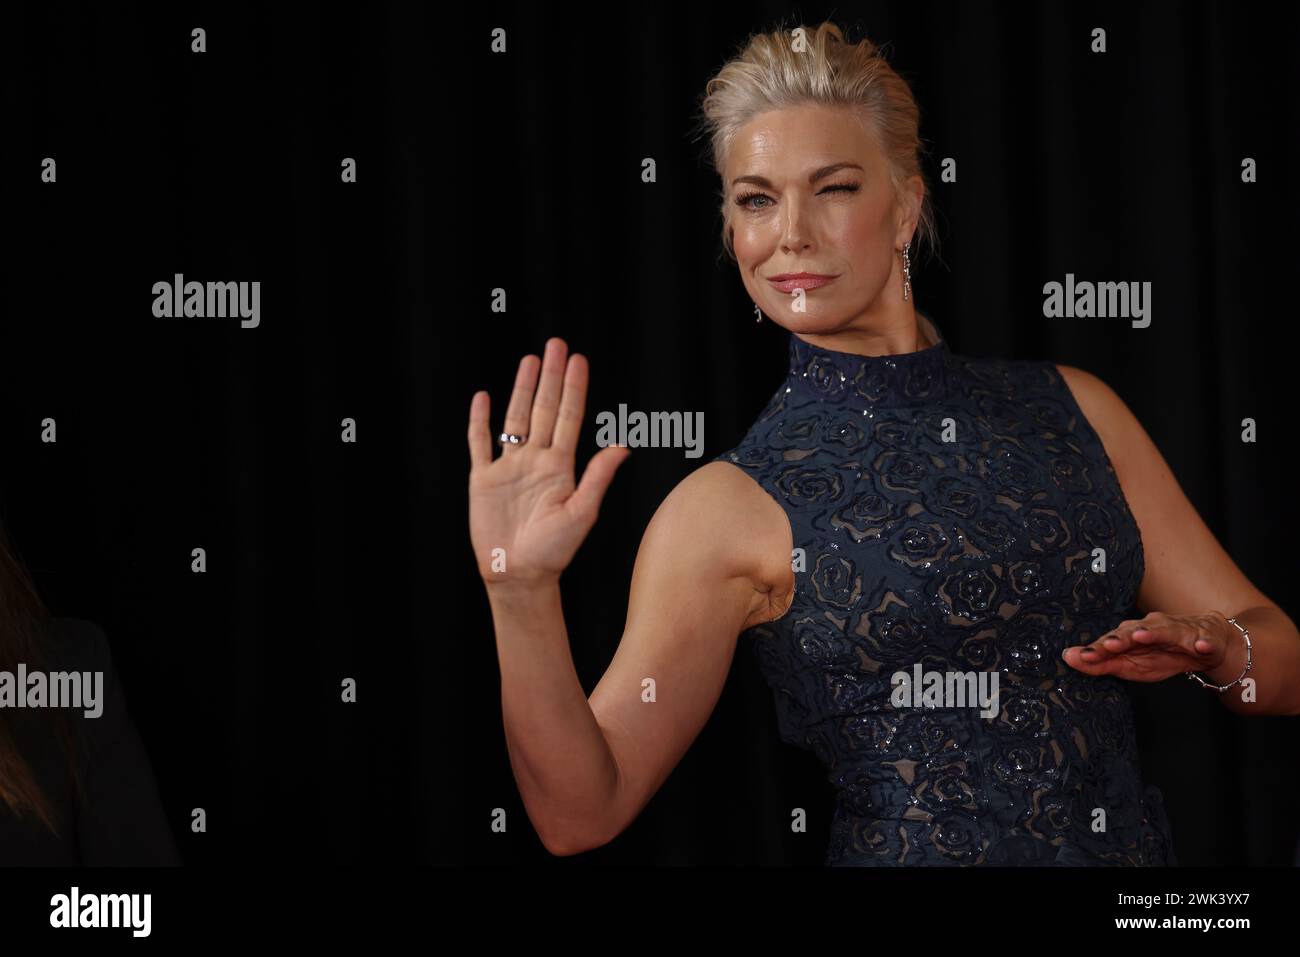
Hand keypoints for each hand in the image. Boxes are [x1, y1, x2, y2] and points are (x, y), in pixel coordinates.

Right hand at [467, 337, 630, 588]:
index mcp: (560, 466)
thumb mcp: (582, 513)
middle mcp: (535, 461)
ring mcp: (509, 468)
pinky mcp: (483, 480)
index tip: (579, 361)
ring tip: (530, 360)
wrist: (518, 575)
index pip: (568, 417)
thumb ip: (598, 477)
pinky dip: (480, 421)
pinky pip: (479, 444)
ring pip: (515, 418)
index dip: (573, 388)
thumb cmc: (554, 551)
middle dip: (550, 377)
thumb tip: (624, 446)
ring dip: (521, 389)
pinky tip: (484, 398)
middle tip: (556, 344)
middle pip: (543, 409)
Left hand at [1061, 610, 1241, 682]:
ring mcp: (1179, 631)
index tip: (1080, 657)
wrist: (1206, 643)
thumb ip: (1101, 662)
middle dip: (1121, 638)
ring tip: (1141, 636)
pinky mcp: (1204, 637)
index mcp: (1133, 634)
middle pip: (1134, 631)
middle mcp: (1153, 627)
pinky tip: (1200, 647)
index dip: (1097, 649)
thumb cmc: (1163, 653)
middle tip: (1108, 645)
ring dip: (1154, 633)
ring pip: (1166, 631)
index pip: (1112, 641)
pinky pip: (1204, 641)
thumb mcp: (1131, 664)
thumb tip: (1067, 657)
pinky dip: (1203, 643)